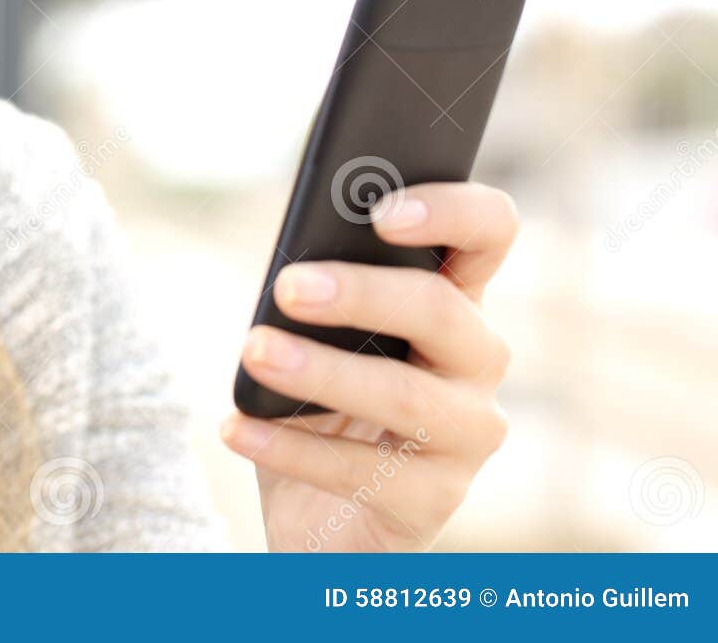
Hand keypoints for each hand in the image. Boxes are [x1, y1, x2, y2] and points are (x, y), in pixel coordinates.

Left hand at [219, 182, 516, 550]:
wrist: (321, 513)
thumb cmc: (319, 403)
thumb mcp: (315, 337)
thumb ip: (318, 290)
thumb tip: (294, 264)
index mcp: (452, 299)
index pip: (488, 233)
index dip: (453, 212)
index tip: (383, 214)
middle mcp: (476, 361)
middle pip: (441, 309)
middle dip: (360, 293)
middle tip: (287, 287)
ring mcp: (467, 433)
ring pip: (405, 394)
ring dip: (320, 371)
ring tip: (254, 351)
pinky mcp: (434, 499)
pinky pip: (362, 470)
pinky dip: (288, 447)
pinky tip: (236, 428)